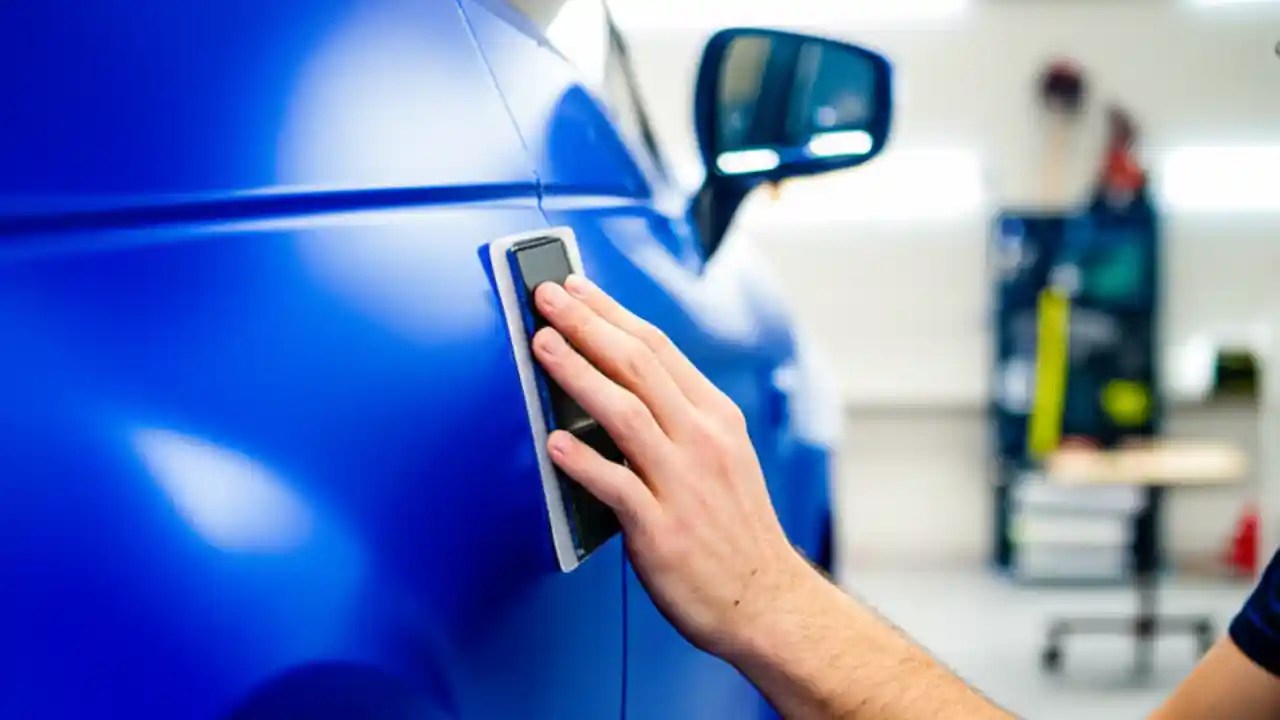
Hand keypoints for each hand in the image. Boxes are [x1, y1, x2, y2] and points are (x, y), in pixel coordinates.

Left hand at [531, 276, 812, 657]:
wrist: (764, 600)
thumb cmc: (733, 530)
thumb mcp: (722, 457)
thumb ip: (677, 420)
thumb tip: (616, 383)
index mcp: (715, 418)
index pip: (658, 349)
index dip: (611, 313)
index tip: (577, 289)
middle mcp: (702, 441)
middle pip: (638, 366)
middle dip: (587, 324)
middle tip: (547, 297)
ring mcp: (682, 483)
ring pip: (624, 413)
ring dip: (577, 373)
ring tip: (541, 346)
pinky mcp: (661, 529)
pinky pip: (615, 486)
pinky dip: (582, 462)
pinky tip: (553, 443)